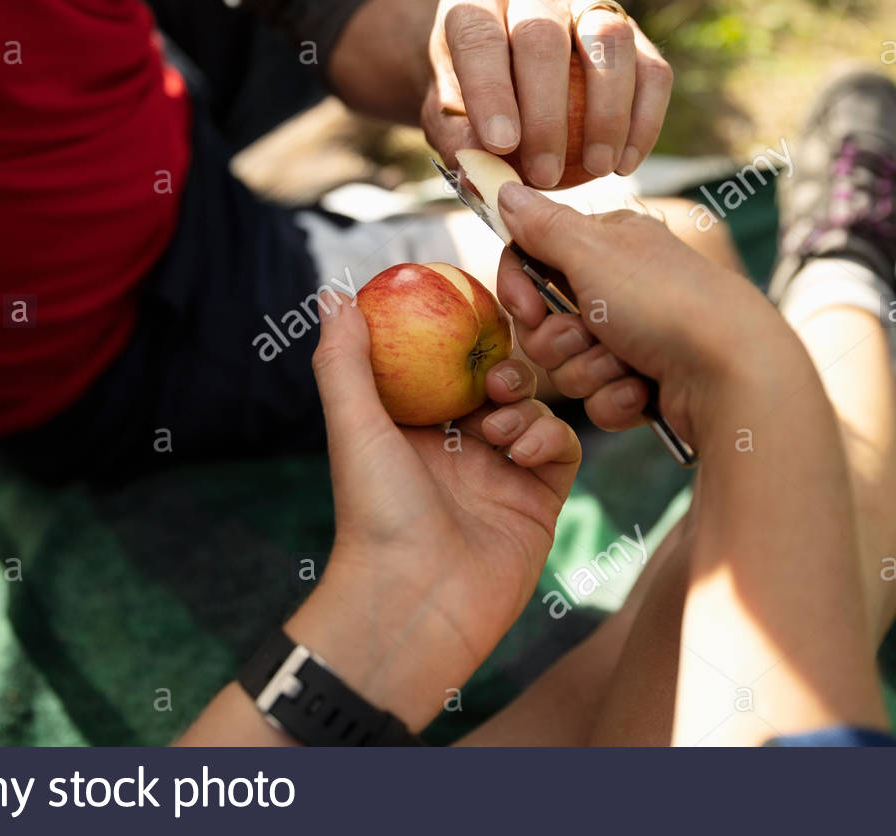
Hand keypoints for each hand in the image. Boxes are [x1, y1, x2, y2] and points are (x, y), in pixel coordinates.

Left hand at [291, 294, 580, 728]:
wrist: (414, 602)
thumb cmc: (374, 515)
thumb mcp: (354, 428)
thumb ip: (344, 360)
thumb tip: (334, 293)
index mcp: (416, 427)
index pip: (448, 363)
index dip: (465, 334)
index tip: (476, 309)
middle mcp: (461, 446)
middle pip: (500, 380)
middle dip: (504, 366)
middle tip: (492, 377)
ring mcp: (502, 473)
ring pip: (535, 408)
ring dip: (524, 404)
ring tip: (496, 428)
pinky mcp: (539, 500)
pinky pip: (561, 448)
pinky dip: (548, 437)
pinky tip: (519, 452)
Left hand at [422, 0, 672, 186]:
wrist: (502, 70)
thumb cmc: (468, 97)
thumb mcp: (446, 115)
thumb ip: (458, 139)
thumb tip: (483, 171)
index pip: (479, 37)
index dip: (490, 91)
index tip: (502, 145)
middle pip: (543, 37)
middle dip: (547, 112)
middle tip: (545, 173)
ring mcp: (584, 2)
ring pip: (609, 40)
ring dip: (607, 112)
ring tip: (597, 168)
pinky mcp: (628, 28)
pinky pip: (651, 68)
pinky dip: (644, 119)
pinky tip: (625, 163)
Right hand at [493, 183, 799, 445]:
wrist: (731, 370)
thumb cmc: (663, 302)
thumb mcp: (593, 251)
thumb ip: (542, 226)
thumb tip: (505, 190)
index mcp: (607, 246)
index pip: (532, 262)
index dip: (519, 291)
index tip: (527, 310)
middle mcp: (619, 288)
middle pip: (544, 323)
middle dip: (561, 340)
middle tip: (592, 334)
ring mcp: (633, 338)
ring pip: (569, 366)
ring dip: (591, 371)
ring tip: (629, 364)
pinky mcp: (644, 384)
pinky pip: (598, 400)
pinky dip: (616, 399)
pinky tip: (645, 392)